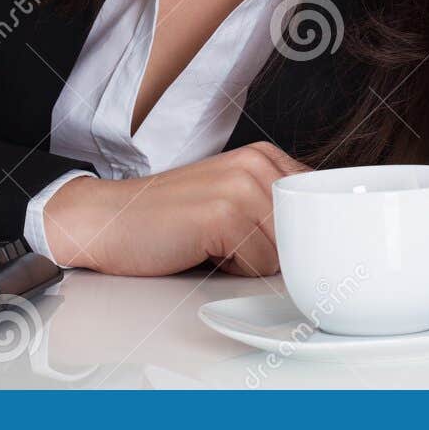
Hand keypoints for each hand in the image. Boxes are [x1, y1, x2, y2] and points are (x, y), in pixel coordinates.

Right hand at [42, 142, 309, 275]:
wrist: (105, 220)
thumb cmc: (165, 218)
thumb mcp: (230, 198)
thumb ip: (274, 208)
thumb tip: (323, 239)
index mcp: (264, 157)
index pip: (319, 202)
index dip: (306, 233)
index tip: (282, 241)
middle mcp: (258, 164)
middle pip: (304, 233)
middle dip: (275, 252)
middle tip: (233, 244)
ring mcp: (242, 187)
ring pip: (283, 254)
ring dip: (251, 264)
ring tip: (214, 245)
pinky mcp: (224, 215)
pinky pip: (258, 267)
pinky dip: (232, 272)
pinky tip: (203, 251)